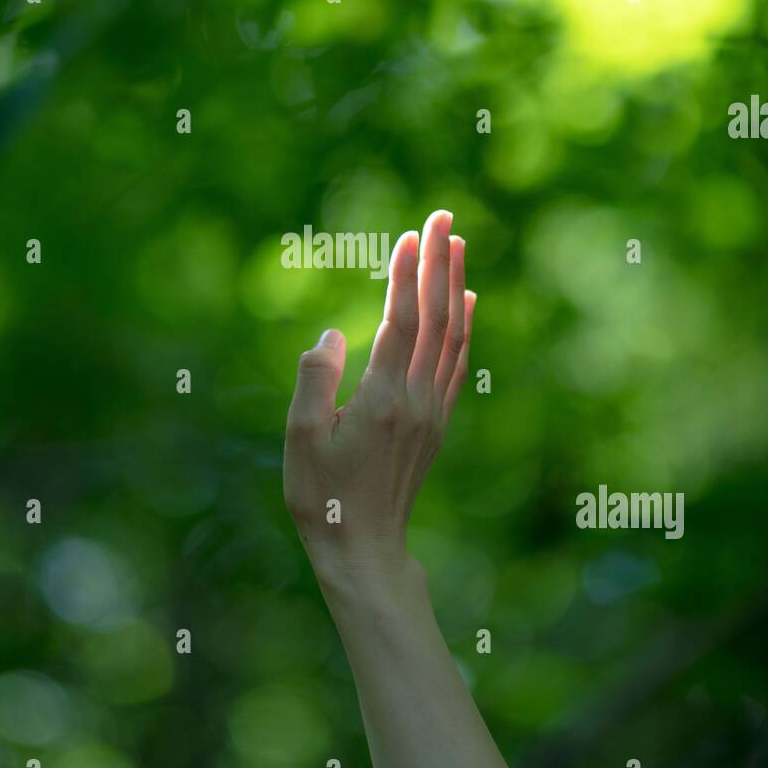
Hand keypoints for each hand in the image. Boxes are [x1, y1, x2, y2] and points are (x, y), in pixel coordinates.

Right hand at [283, 210, 475, 603]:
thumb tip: (332, 334)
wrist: (364, 550)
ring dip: (456, 287)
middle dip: (440, 264)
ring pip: (452, 336)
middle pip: (436, 318)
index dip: (407, 275)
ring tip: (459, 246)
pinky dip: (464, 328)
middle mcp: (417, 399)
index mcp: (382, 399)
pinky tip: (466, 304)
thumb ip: (315, 381)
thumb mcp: (301, 440)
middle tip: (444, 217)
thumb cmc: (322, 497)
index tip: (413, 233)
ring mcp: (432, 412)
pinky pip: (457, 363)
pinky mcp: (437, 424)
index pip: (400, 321)